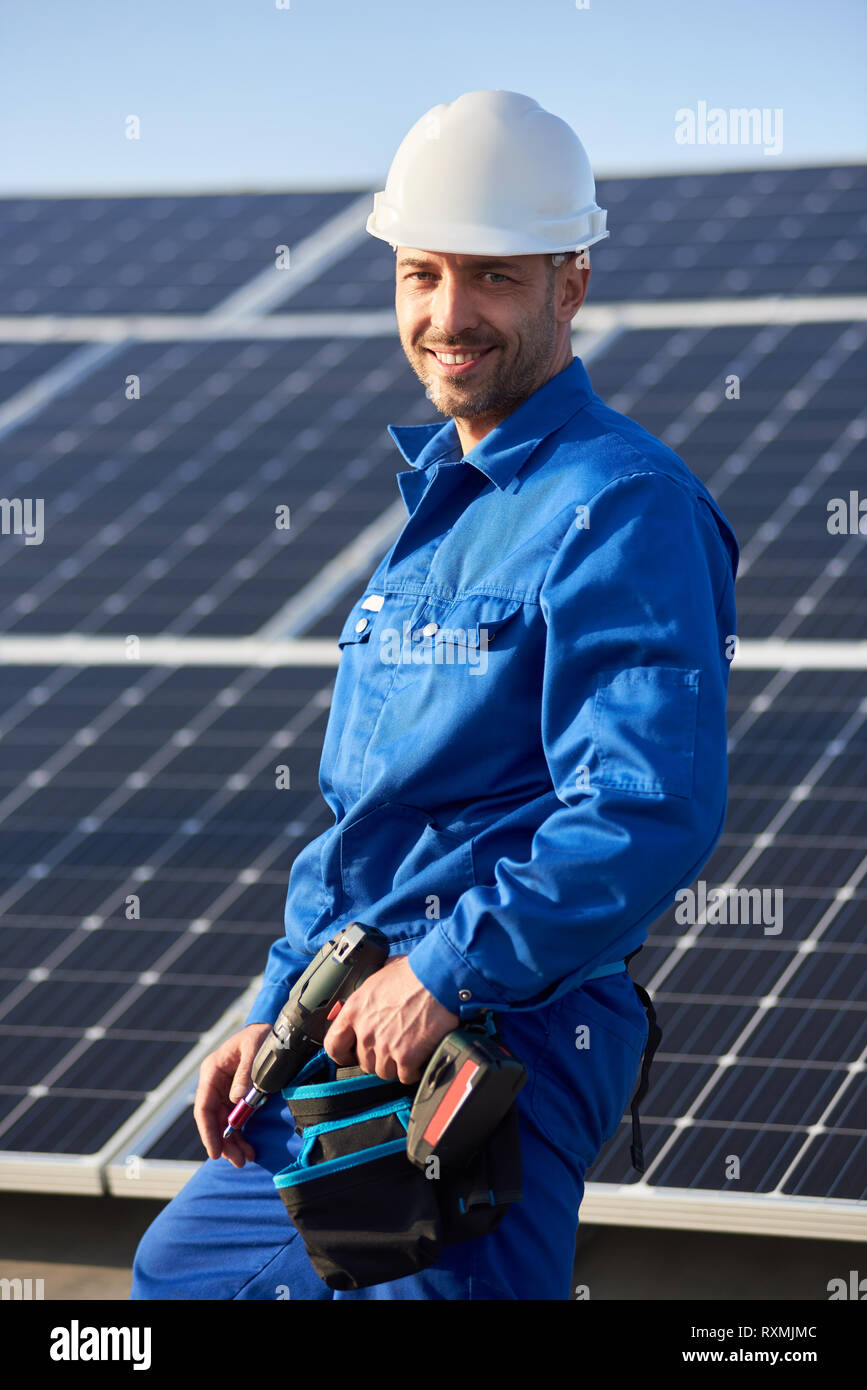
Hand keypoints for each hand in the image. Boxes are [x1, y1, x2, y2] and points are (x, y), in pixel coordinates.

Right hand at [194, 1022, 271, 1167]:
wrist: (276, 1032)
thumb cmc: (263, 1036)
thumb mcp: (255, 1048)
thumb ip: (245, 1072)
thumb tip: (237, 1099)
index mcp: (212, 1070)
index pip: (204, 1106)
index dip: (208, 1131)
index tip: (215, 1152)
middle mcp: (215, 1084)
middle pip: (213, 1120)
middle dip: (224, 1143)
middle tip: (239, 1162)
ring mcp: (225, 1092)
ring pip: (224, 1125)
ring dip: (233, 1144)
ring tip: (246, 1159)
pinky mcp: (238, 1098)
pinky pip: (236, 1121)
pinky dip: (241, 1136)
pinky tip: (249, 1149)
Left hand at [324, 954, 458, 1084]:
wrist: (439, 979)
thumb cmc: (414, 972)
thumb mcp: (381, 974)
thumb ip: (371, 992)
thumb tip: (374, 994)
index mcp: (355, 1009)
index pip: (333, 1045)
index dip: (342, 1054)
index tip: (351, 1055)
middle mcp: (366, 1030)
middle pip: (364, 1062)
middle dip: (378, 1057)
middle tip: (393, 1046)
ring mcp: (385, 1046)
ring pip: (384, 1072)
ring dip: (395, 1065)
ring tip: (408, 1050)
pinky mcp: (406, 1057)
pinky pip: (405, 1076)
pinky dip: (413, 1070)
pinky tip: (420, 1057)